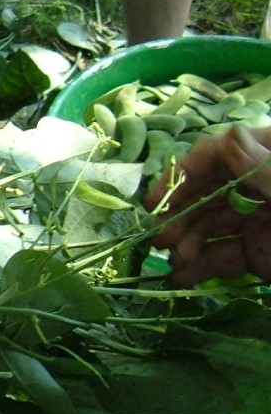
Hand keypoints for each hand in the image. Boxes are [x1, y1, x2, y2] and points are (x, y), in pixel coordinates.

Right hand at [145, 124, 270, 285]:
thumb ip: (263, 166)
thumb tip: (228, 134)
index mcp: (268, 163)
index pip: (217, 156)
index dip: (182, 174)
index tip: (155, 200)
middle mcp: (257, 188)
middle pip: (205, 194)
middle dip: (178, 216)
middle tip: (159, 239)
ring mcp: (256, 222)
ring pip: (209, 227)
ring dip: (185, 244)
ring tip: (174, 262)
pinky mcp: (258, 254)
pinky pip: (223, 257)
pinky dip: (200, 269)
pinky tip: (180, 279)